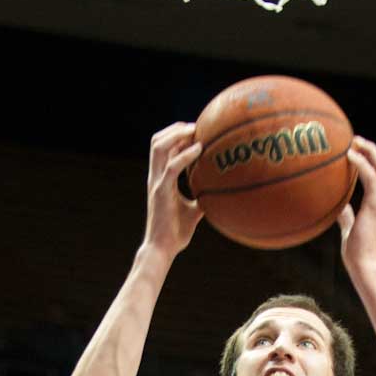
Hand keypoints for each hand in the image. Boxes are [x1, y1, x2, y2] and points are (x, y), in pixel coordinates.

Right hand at [144, 123, 203, 256]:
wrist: (163, 248)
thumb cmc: (176, 233)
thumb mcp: (193, 211)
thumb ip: (202, 198)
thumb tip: (220, 194)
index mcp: (160, 180)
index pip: (163, 150)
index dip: (176, 136)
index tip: (195, 131)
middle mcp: (155, 177)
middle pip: (157, 142)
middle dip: (174, 129)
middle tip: (195, 127)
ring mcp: (156, 182)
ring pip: (158, 147)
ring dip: (176, 135)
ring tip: (194, 131)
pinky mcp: (161, 191)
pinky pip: (172, 166)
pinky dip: (185, 155)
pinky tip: (199, 150)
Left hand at [338, 137, 375, 274]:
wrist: (364, 263)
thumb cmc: (355, 249)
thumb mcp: (349, 227)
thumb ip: (346, 215)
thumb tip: (337, 207)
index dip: (371, 157)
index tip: (356, 148)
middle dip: (371, 149)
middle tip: (354, 139)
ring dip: (368, 150)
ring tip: (352, 141)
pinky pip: (369, 177)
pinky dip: (361, 163)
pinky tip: (349, 155)